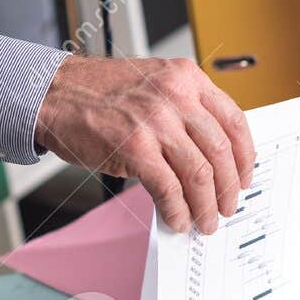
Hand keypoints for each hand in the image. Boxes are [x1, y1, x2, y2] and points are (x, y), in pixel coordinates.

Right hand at [36, 55, 254, 234]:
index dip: (245, 156)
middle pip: (220, 150)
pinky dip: (177, 210)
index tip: (244, 177)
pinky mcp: (134, 147)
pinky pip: (168, 188)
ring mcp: (155, 122)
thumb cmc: (100, 93)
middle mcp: (175, 96)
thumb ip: (185, 110)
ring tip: (205, 221)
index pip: (233, 120)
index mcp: (186, 78)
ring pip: (199, 173)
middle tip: (227, 207)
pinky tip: (177, 220)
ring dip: (206, 205)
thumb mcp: (154, 84)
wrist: (54, 94)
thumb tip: (210, 156)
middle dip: (229, 188)